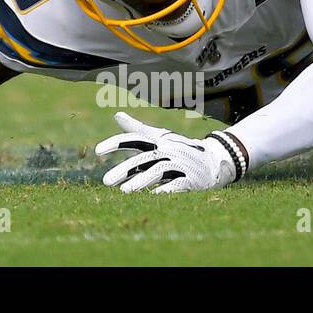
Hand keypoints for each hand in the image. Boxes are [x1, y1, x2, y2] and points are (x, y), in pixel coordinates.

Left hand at [94, 111, 242, 193]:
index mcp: (158, 141)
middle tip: (106, 181)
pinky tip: (153, 197)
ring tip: (124, 192)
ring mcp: (180, 165)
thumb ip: (137, 129)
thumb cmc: (180, 148)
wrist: (214, 159)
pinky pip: (178, 185)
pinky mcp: (192, 180)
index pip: (134, 139)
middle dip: (124, 170)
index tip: (97, 151)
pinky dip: (166, 190)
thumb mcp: (159, 137)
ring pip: (158, 172)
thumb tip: (116, 115)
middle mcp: (168, 151)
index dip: (116, 143)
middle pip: (143, 159)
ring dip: (141, 181)